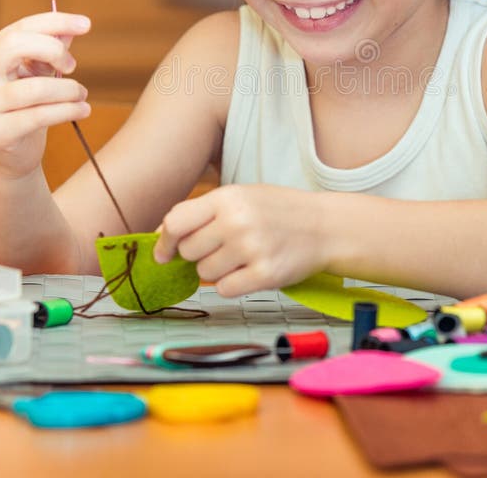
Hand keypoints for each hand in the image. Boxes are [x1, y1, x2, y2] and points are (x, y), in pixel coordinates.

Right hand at [0, 11, 91, 179]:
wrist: (11, 156)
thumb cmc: (25, 109)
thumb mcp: (36, 75)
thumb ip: (50, 51)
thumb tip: (71, 28)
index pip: (21, 28)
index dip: (55, 22)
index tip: (85, 24)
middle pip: (14, 45)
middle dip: (52, 50)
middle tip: (71, 66)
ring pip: (35, 87)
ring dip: (68, 90)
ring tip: (82, 95)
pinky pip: (39, 116)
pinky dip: (68, 111)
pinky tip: (82, 110)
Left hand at [154, 184, 329, 297]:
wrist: (325, 226)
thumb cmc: (278, 211)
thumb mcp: (241, 197)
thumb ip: (203, 213)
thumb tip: (161, 237)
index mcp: (227, 197)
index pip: (176, 222)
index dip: (164, 241)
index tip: (164, 253)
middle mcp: (237, 221)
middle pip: (188, 251)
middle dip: (199, 254)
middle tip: (223, 247)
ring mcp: (251, 248)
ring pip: (205, 273)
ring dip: (218, 270)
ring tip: (243, 255)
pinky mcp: (265, 274)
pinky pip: (225, 289)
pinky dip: (234, 284)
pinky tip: (251, 270)